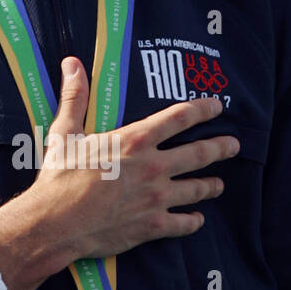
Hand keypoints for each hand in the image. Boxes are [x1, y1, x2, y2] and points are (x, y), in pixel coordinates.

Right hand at [0, 56, 239, 289]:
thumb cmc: (60, 178)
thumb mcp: (65, 133)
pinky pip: (183, 223)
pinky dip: (193, 221)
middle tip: (234, 145)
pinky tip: (197, 219)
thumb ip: (75, 98)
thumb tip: (72, 63)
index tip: (218, 106)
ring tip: (219, 185)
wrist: (56, 223)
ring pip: (197, 189)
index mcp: (136, 140)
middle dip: (221, 147)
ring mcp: (156, 198)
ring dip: (210, 185)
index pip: (180, 118)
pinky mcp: (152, 225)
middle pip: (200, 153)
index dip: (203, 109)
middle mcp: (153, 167)